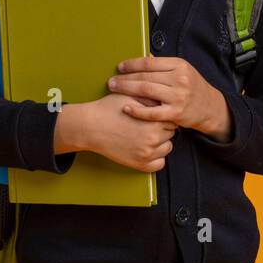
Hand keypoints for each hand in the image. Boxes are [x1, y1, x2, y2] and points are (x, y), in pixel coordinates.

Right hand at [54, 93, 176, 172]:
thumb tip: (166, 100)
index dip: (163, 115)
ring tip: (146, 136)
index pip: (172, 118)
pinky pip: (159, 164)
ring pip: (167, 148)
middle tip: (148, 125)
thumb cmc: (109, 109)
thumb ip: (152, 100)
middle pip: (171, 133)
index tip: (155, 115)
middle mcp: (153, 139)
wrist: (90, 127)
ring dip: (161, 143)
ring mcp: (146, 154)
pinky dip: (156, 158)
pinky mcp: (139, 165)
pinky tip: (146, 149)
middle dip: (163, 128)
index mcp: (154, 121)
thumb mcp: (132, 97)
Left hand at [107, 56, 232, 139]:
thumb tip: (144, 57)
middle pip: (145, 77)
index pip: (150, 63)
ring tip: (114, 89)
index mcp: (180, 65)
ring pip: (145, 91)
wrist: (210, 107)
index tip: (120, 67)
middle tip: (111, 81)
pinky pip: (151, 112)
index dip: (132, 64)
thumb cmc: (193, 87)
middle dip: (124, 78)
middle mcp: (180, 79)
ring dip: (126, 89)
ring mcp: (178, 96)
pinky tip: (126, 107)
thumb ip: (164, 65)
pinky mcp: (176, 113)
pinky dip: (137, 110)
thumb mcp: (183, 71)